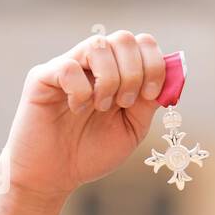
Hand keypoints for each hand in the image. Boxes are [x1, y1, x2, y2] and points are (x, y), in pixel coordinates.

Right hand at [0, 30, 167, 199]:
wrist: (56, 176)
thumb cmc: (92, 152)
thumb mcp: (132, 128)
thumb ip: (149, 102)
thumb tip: (172, 75)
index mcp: (118, 72)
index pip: (142, 44)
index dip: (154, 65)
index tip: (151, 95)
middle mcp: (93, 64)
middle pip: (124, 38)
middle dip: (135, 72)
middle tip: (124, 104)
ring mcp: (68, 66)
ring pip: (98, 45)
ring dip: (110, 80)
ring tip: (102, 108)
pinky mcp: (42, 76)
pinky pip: (69, 67)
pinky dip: (81, 91)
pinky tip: (77, 109)